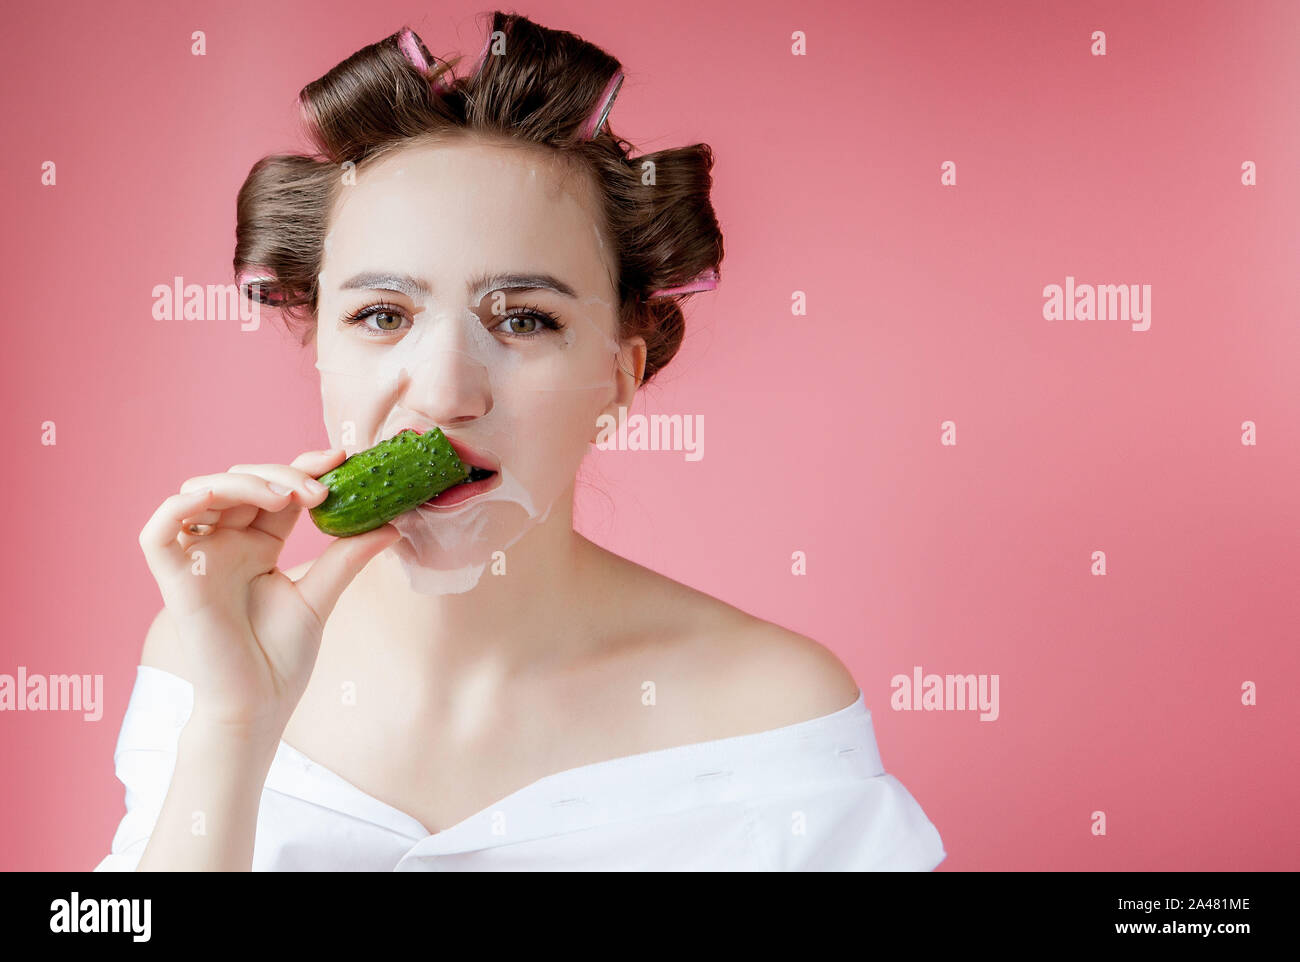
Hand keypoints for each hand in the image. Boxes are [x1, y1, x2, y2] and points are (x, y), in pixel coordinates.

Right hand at [138, 448, 399, 735]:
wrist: (259, 704)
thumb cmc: (282, 658)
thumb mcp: (320, 596)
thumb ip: (346, 558)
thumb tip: (392, 525)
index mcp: (257, 544)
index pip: (276, 490)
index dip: (303, 467)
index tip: (341, 458)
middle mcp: (225, 544)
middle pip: (242, 482)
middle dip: (282, 474)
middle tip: (321, 489)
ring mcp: (197, 558)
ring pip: (203, 491)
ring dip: (244, 481)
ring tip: (287, 497)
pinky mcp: (172, 578)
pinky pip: (159, 529)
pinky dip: (183, 504)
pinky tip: (218, 496)